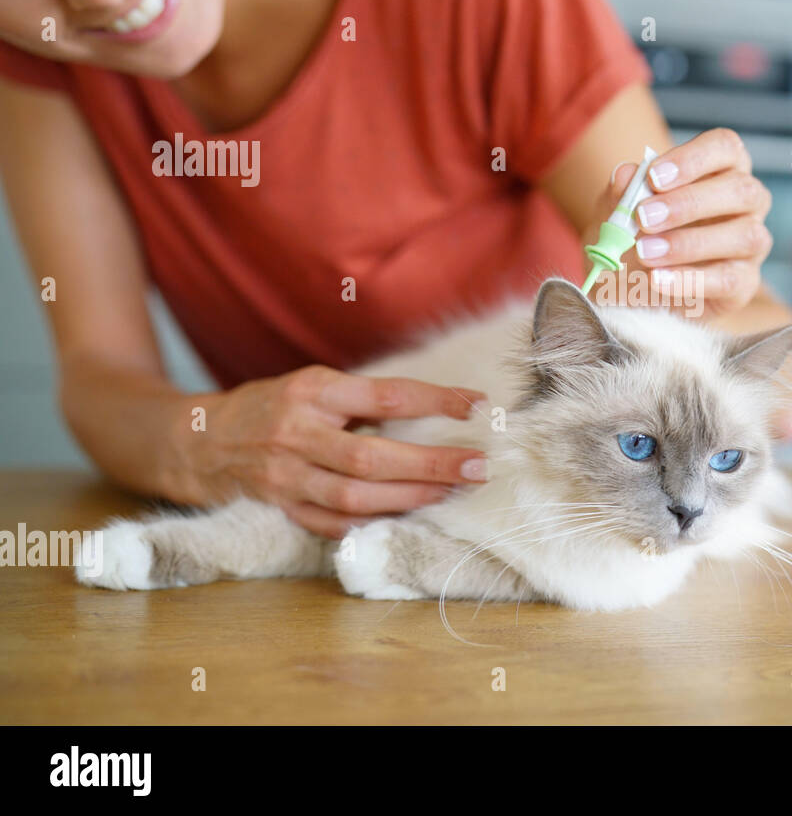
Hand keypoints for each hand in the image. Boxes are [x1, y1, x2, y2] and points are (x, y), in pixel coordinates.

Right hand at [176, 365, 488, 537]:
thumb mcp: (312, 386)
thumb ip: (362, 400)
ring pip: (355, 496)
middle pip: (372, 456)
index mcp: (311, 392)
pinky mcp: (281, 509)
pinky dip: (373, 522)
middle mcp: (297, 434)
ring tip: (450, 492)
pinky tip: (406, 516)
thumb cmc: (271, 407)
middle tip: (476, 466)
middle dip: (431, 463)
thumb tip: (434, 411)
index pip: (384, 396)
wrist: (196, 442)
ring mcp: (285, 477)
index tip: (477, 404)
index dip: (435, 400)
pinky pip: (334, 524)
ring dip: (410, 498)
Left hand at [600, 128, 772, 317]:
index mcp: (722, 168)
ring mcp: (751, 243)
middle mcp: (747, 202)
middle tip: (644, 218)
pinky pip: (730, 279)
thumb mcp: (617, 213)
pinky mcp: (745, 282)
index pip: (724, 147)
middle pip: (740, 190)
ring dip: (690, 243)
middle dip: (689, 203)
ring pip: (744, 235)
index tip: (653, 177)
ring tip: (646, 252)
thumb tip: (625, 175)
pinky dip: (690, 279)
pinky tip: (657, 279)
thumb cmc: (633, 236)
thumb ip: (622, 194)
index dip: (692, 159)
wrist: (630, 287)